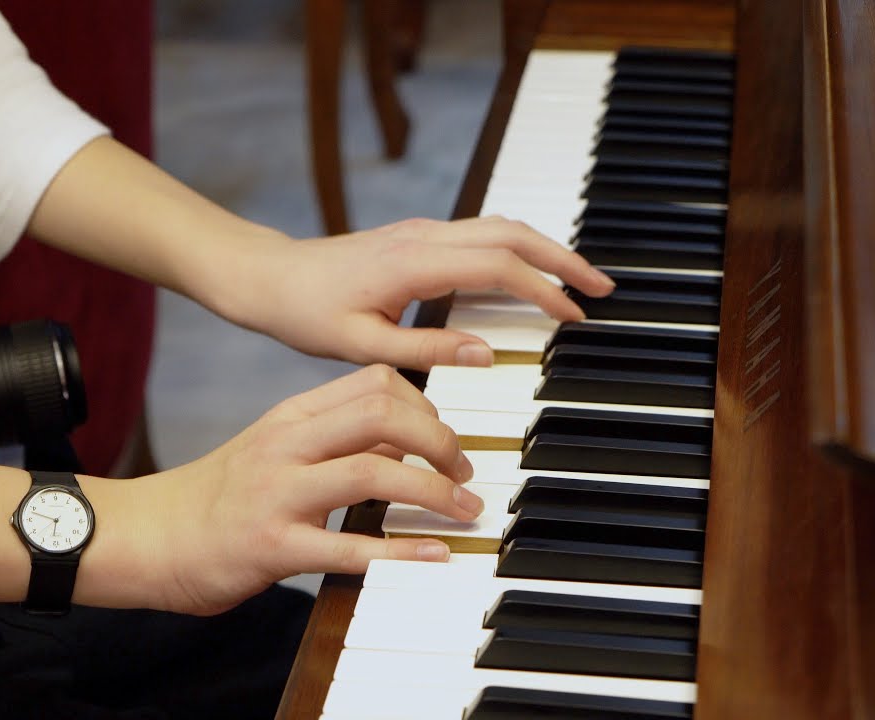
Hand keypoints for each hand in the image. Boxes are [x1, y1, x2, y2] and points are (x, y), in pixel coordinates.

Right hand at [140, 365, 483, 615]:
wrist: (147, 537)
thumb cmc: (219, 497)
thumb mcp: (275, 450)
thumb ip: (334, 441)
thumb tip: (404, 447)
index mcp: (292, 417)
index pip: (375, 384)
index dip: (428, 407)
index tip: (447, 441)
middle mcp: (287, 445)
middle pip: (382, 415)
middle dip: (440, 442)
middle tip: (464, 474)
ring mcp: (278, 494)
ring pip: (372, 473)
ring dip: (433, 492)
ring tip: (464, 511)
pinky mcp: (272, 547)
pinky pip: (348, 546)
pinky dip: (400, 551)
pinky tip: (434, 555)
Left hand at [221, 216, 615, 370]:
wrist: (272, 279)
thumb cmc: (308, 313)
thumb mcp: (363, 346)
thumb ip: (427, 348)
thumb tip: (488, 353)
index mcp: (414, 263)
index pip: (498, 267)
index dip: (542, 291)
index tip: (573, 317)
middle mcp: (425, 237)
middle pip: (513, 234)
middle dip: (563, 259)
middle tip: (601, 289)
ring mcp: (424, 231)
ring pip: (501, 226)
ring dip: (545, 249)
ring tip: (579, 281)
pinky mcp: (420, 236)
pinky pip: (483, 232)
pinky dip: (519, 248)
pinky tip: (532, 272)